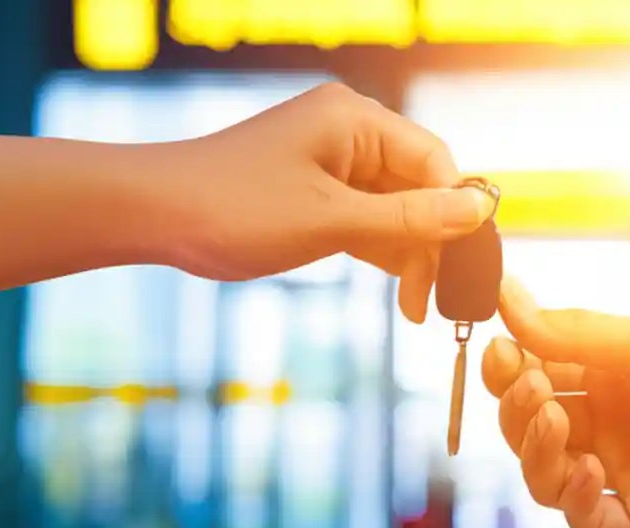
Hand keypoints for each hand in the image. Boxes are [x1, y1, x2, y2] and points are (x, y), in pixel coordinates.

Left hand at [151, 81, 493, 321]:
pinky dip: (383, 250)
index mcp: (355, 119)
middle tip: (435, 299)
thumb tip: (480, 210)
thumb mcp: (332, 221)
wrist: (149, 215)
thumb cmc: (233, 209)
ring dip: (410, 254)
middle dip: (432, 243)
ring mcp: (332, 160)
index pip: (435, 162)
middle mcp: (349, 131)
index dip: (457, 215)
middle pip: (421, 186)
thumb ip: (410, 219)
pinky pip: (369, 217)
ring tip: (417, 305)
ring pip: (397, 208)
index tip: (464, 270)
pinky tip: (400, 290)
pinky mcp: (317, 189)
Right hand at [482, 278, 629, 527]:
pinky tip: (589, 471)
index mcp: (606, 376)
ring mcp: (620, 473)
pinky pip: (582, 518)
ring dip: (535, 451)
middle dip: (517, 408)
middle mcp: (607, 425)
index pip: (531, 375)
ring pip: (544, 475)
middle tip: (535, 389)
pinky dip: (572, 496)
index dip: (507, 368)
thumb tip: (504, 290)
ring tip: (557, 423)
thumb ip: (568, 330)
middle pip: (528, 426)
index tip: (501, 352)